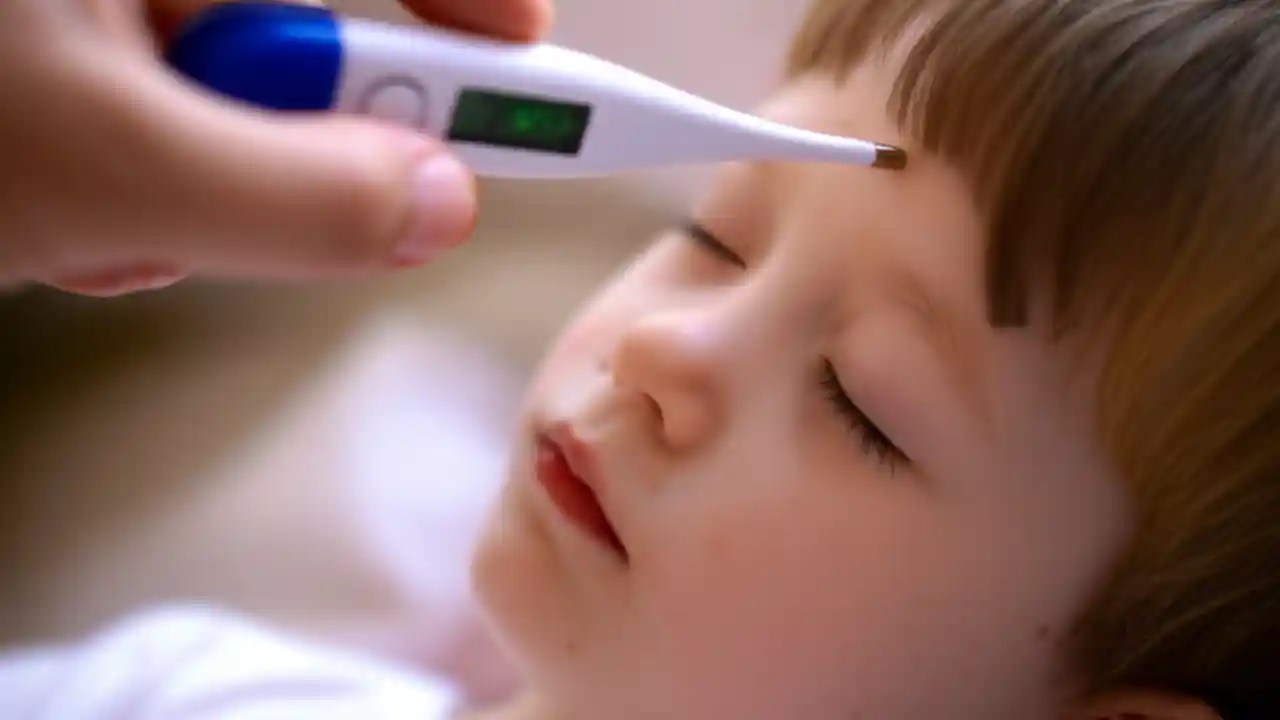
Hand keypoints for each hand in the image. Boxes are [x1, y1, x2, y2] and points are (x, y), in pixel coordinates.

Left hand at [0, 0, 552, 296]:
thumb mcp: (102, 166)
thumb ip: (293, 195)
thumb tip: (436, 205)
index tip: (530, 56)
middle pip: (305, 42)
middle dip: (287, 150)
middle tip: (231, 205)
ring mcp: (110, 26)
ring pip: (236, 116)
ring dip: (201, 199)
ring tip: (100, 226)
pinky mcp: (88, 79)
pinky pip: (176, 145)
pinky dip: (153, 204)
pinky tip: (77, 224)